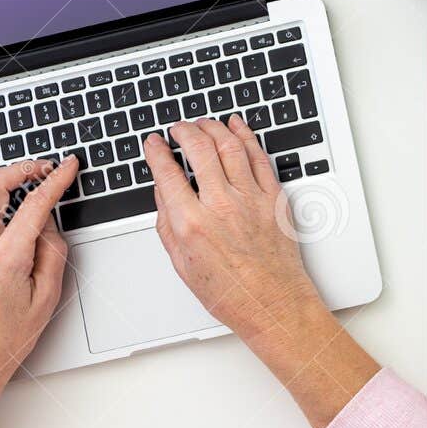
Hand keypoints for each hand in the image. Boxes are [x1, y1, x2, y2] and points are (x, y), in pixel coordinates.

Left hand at [0, 156, 78, 397]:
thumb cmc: (3, 341)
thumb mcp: (46, 299)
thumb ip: (52, 254)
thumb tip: (49, 226)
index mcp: (5, 258)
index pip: (34, 203)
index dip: (55, 179)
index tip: (67, 166)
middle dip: (22, 167)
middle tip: (42, 166)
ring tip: (16, 178)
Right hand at [144, 116, 323, 341]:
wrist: (272, 303)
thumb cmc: (230, 292)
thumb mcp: (182, 263)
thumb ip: (168, 223)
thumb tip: (163, 192)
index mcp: (193, 224)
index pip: (167, 173)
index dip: (156, 152)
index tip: (153, 143)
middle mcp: (221, 206)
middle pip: (199, 150)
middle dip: (184, 131)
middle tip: (177, 128)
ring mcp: (250, 199)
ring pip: (230, 146)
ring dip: (214, 128)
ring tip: (203, 123)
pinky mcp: (273, 198)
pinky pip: (259, 157)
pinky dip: (247, 136)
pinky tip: (238, 127)